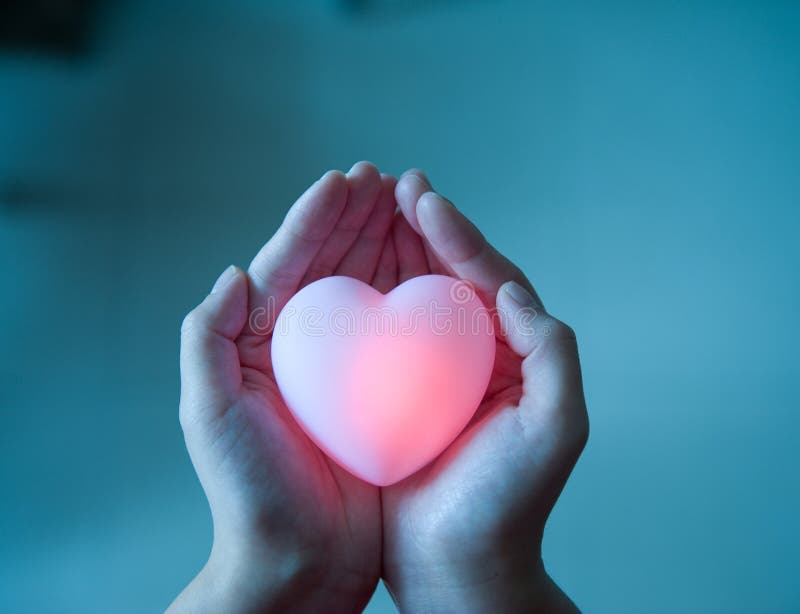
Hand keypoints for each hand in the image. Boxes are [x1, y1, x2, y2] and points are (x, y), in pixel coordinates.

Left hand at [168, 163, 397, 612]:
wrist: (299, 561)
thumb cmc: (250, 493)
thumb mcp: (210, 416)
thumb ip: (206, 340)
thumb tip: (233, 273)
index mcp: (259, 343)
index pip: (287, 263)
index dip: (315, 218)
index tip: (346, 180)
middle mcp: (302, 348)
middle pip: (332, 266)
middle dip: (358, 219)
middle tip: (388, 180)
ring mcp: (345, 370)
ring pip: (370, 289)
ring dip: (389, 244)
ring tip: (413, 205)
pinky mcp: (381, 394)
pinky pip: (401, 333)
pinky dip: (416, 296)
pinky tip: (436, 272)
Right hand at [380, 171, 588, 612]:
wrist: (459, 565)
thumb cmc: (510, 502)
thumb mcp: (556, 426)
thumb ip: (551, 351)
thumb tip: (511, 290)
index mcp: (514, 352)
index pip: (487, 276)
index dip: (456, 233)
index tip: (421, 196)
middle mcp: (477, 354)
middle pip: (448, 274)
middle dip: (422, 226)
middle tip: (392, 185)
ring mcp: (434, 372)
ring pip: (412, 296)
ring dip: (392, 250)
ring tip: (367, 209)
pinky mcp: (398, 394)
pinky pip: (380, 334)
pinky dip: (364, 299)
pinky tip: (341, 276)